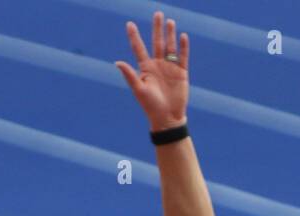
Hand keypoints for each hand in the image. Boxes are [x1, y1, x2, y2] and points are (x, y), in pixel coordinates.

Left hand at [114, 10, 188, 130]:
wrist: (167, 118)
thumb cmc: (150, 106)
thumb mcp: (139, 90)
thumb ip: (129, 75)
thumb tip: (117, 62)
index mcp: (145, 68)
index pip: (138, 48)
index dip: (134, 36)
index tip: (129, 24)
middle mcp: (157, 65)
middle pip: (157, 42)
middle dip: (157, 28)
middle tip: (158, 13)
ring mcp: (170, 68)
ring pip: (170, 47)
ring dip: (170, 34)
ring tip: (170, 21)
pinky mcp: (182, 72)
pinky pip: (183, 57)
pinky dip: (183, 47)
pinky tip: (182, 36)